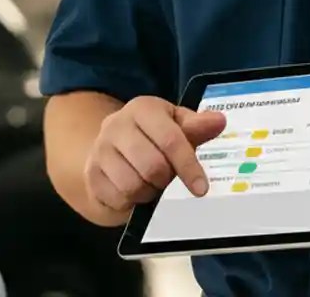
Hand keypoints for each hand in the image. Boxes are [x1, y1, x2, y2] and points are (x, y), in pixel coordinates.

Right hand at [84, 96, 226, 215]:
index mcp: (142, 108)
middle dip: (165, 179)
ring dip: (149, 191)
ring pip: (133, 185)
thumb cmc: (152, 137)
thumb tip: (218, 121)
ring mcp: (100, 149)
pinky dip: (131, 200)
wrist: (112, 150)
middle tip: (167, 177)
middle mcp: (116, 125)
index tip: (201, 188)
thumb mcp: (176, 127)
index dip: (188, 165)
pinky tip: (133, 189)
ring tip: (150, 182)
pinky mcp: (91, 173)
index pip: (170, 139)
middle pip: (152, 166)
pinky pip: (117, 197)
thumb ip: (197, 127)